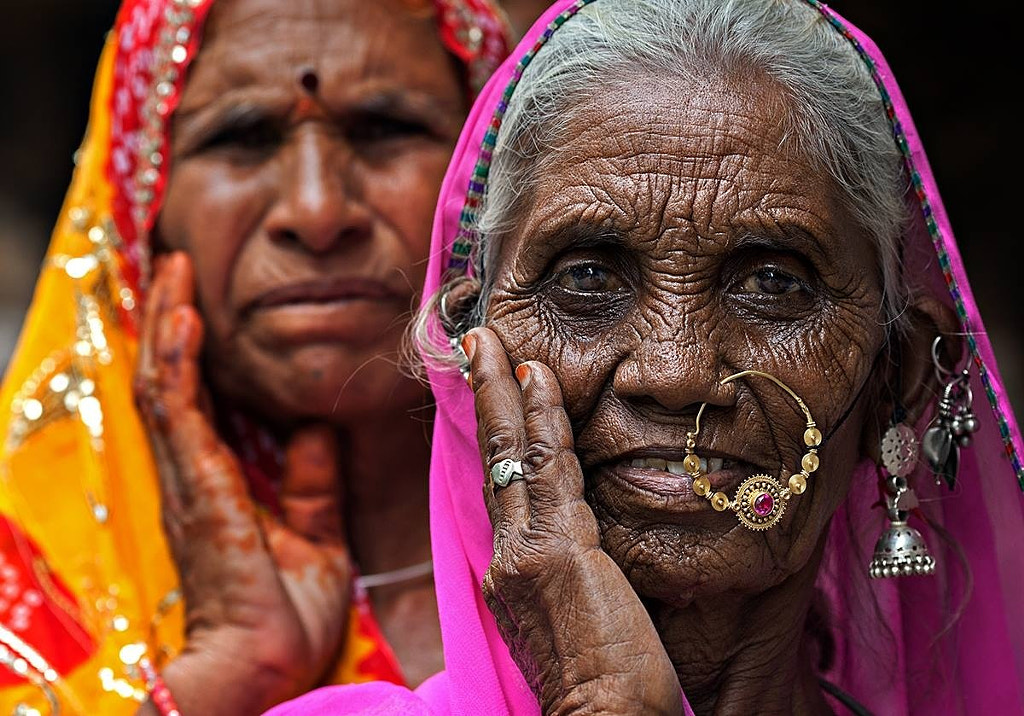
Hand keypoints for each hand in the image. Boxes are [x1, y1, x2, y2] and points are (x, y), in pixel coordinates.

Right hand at [134, 252, 350, 714]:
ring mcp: (189, 478)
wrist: (270, 663)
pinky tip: (183, 321)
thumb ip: (311, 481)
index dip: (190, 349)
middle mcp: (192, 472)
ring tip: (173, 270)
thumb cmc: (285, 612)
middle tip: (175, 263)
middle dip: (169, 319)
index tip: (196, 299)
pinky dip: (179, 364)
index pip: (196, 398)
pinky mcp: (197, 486)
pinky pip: (179, 412)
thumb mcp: (315, 532)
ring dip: (167, 324)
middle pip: (169, 379)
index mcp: (217, 481)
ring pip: (164, 383)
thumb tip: (315, 427)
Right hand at [464, 328, 681, 715]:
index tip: (497, 393)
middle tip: (475, 344)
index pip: (501, 491)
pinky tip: (537, 378)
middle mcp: (507, 557)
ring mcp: (525, 549)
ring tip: (495, 344)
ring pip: (510, 455)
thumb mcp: (573, 622)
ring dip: (503, 391)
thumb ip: (566, 574)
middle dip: (482, 397)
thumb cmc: (602, 686)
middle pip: (492, 461)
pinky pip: (546, 466)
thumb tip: (578, 545)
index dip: (497, 439)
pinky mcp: (555, 547)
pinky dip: (540, 416)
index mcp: (511, 575)